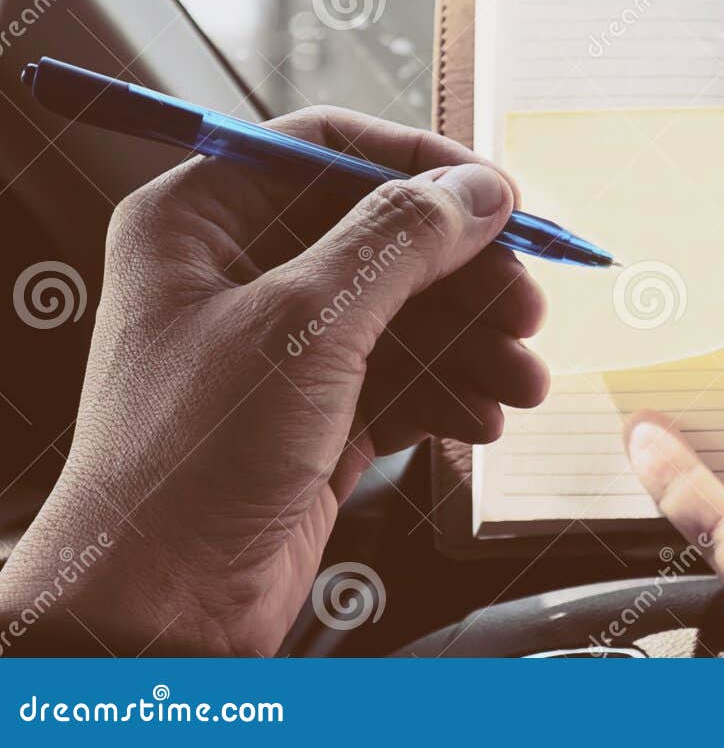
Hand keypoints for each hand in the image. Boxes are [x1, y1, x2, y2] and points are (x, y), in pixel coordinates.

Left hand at [0, 109, 546, 654]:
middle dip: (464, 276)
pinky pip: (403, 377)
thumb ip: (399, 242)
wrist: (161, 612)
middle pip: (382, 237)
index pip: (325, 150)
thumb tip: (476, 190)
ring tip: (520, 379)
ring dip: (473, 344)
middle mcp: (237, 275)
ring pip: (404, 312)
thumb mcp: (304, 325)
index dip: (419, 165)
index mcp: (198, 223)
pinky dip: (451, 394)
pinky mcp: (313, 414)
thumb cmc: (186, 463)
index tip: (496, 194)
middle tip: (524, 304)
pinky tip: (482, 417)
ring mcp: (278, 349)